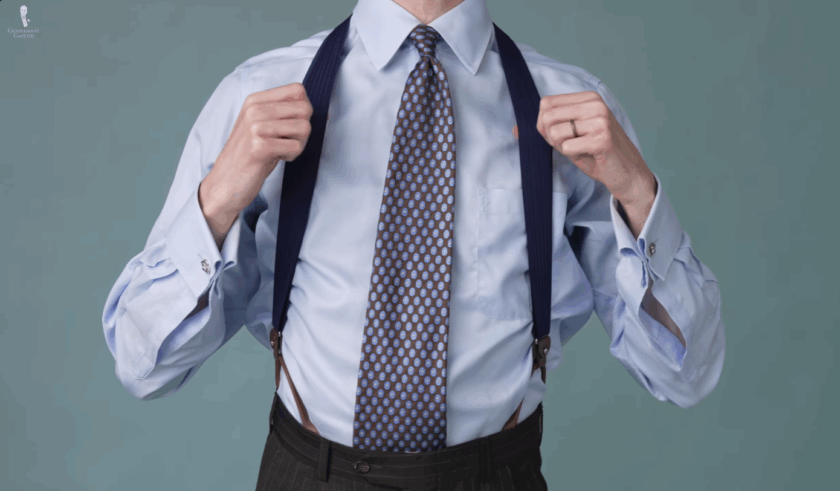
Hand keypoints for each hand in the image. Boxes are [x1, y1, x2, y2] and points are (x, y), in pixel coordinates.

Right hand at [199, 82, 311, 240]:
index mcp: (255, 100)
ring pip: (304, 127)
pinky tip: (276, 158)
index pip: (298, 90)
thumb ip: (285, 114)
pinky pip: (296, 146)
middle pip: (305, 108)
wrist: (226, 182)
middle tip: (288, 141)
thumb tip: (321, 111)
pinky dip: (291, 155)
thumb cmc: (249, 155)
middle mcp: (254, 109)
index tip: (292, 125)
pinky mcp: (259, 146)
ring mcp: (255, 127)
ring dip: (299, 144)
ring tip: (281, 150)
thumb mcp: (264, 126)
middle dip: (304, 129)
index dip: (303, 110)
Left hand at [535, 91, 654, 204]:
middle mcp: (595, 104)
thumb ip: (546, 128)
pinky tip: (590, 155)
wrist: (626, 172)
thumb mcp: (570, 135)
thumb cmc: (596, 153)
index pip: (546, 103)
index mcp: (587, 97)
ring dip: (563, 147)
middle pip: (547, 117)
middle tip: (572, 145)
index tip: (561, 135)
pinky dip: (573, 156)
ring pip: (555, 133)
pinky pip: (567, 148)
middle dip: (552, 138)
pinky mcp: (602, 138)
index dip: (544, 124)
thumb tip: (515, 130)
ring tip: (582, 149)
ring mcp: (600, 119)